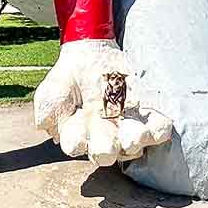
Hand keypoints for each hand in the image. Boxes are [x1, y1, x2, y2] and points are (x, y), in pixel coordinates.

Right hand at [33, 39, 171, 165]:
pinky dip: (159, 128)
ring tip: (136, 135)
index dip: (75, 142)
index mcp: (78, 136)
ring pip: (132, 143)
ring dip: (135, 140)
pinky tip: (161, 125)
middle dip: (107, 149)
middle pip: (106, 152)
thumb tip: (45, 124)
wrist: (90, 56)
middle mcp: (103, 139)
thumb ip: (47, 107)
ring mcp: (125, 128)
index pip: (75, 144)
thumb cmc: (68, 79)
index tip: (75, 137)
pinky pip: (155, 127)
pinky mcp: (145, 115)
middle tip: (108, 146)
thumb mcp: (52, 89)